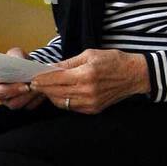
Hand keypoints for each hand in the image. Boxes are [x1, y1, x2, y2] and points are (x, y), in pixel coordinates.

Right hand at [0, 46, 45, 110]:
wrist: (28, 67)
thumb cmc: (18, 61)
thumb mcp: (15, 54)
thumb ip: (16, 56)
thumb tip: (20, 61)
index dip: (11, 90)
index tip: (25, 85)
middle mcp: (2, 97)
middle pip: (12, 102)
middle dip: (25, 95)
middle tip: (35, 86)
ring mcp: (13, 103)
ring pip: (23, 105)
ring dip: (33, 97)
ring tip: (40, 86)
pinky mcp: (24, 105)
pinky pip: (31, 106)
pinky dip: (39, 99)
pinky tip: (43, 90)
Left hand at [29, 48, 150, 113]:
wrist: (134, 75)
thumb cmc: (112, 60)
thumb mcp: (89, 54)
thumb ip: (68, 63)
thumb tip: (50, 68)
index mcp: (86, 75)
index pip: (56, 80)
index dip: (42, 80)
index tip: (32, 78)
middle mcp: (87, 91)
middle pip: (56, 92)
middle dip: (43, 88)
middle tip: (34, 83)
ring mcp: (90, 103)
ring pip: (62, 102)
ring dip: (51, 95)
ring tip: (45, 88)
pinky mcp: (93, 110)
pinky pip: (71, 107)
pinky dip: (62, 100)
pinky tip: (59, 93)